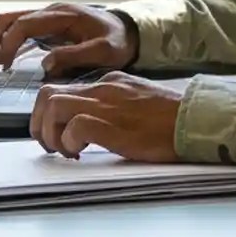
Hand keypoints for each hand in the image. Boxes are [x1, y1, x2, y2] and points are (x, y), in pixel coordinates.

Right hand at [0, 2, 137, 77]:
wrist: (131, 33)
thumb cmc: (119, 41)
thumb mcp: (104, 51)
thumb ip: (76, 56)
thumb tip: (46, 64)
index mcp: (63, 16)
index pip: (24, 24)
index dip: (8, 43)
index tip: (1, 65)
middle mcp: (51, 13)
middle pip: (9, 19)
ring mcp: (48, 18)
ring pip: (10, 23)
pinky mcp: (48, 28)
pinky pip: (19, 31)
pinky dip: (4, 43)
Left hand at [30, 71, 181, 160]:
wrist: (196, 121)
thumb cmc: (173, 119)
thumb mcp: (139, 104)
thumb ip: (116, 107)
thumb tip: (94, 125)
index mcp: (110, 83)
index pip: (64, 89)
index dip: (53, 116)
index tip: (62, 137)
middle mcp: (103, 88)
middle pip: (47, 93)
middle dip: (39, 123)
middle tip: (51, 145)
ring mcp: (105, 104)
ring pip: (52, 105)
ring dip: (50, 132)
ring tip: (65, 152)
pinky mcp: (111, 124)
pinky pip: (72, 127)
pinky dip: (68, 142)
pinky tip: (81, 154)